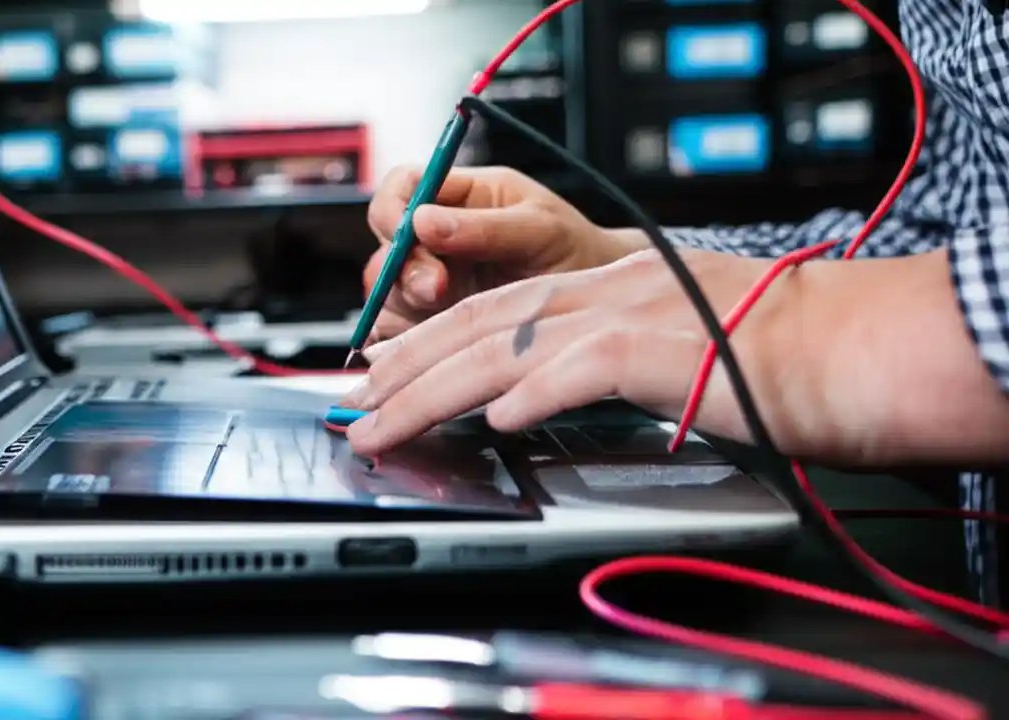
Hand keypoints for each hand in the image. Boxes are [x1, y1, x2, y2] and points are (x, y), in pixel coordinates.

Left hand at [339, 248, 1008, 467]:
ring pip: (502, 346)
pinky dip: (524, 394)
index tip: (389, 370)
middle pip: (480, 322)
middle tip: (356, 399)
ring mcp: (626, 313)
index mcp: (608, 284)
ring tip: (381, 420)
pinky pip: (572, 370)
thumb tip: (539, 393)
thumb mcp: (668, 343)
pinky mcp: (653, 348)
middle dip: (406, 365)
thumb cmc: (770, 355)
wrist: (847, 346)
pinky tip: (486, 419)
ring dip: (431, 389)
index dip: (432, 339)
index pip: (498, 308)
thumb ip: (604, 356)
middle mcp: (606, 288)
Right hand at [363, 165, 645, 338]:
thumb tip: (421, 220)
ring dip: (405, 302)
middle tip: (437, 288)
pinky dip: (406, 337)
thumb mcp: (540, 230)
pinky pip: (396, 329)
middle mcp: (437, 237)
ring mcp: (431, 281)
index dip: (393, 208)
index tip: (406, 233)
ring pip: (385, 289)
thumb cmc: (576, 252)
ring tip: (447, 311)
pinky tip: (436, 338)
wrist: (599, 307)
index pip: (403, 188)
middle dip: (402, 267)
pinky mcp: (431, 322)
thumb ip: (483, 227)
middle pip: (386, 244)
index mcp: (461, 196)